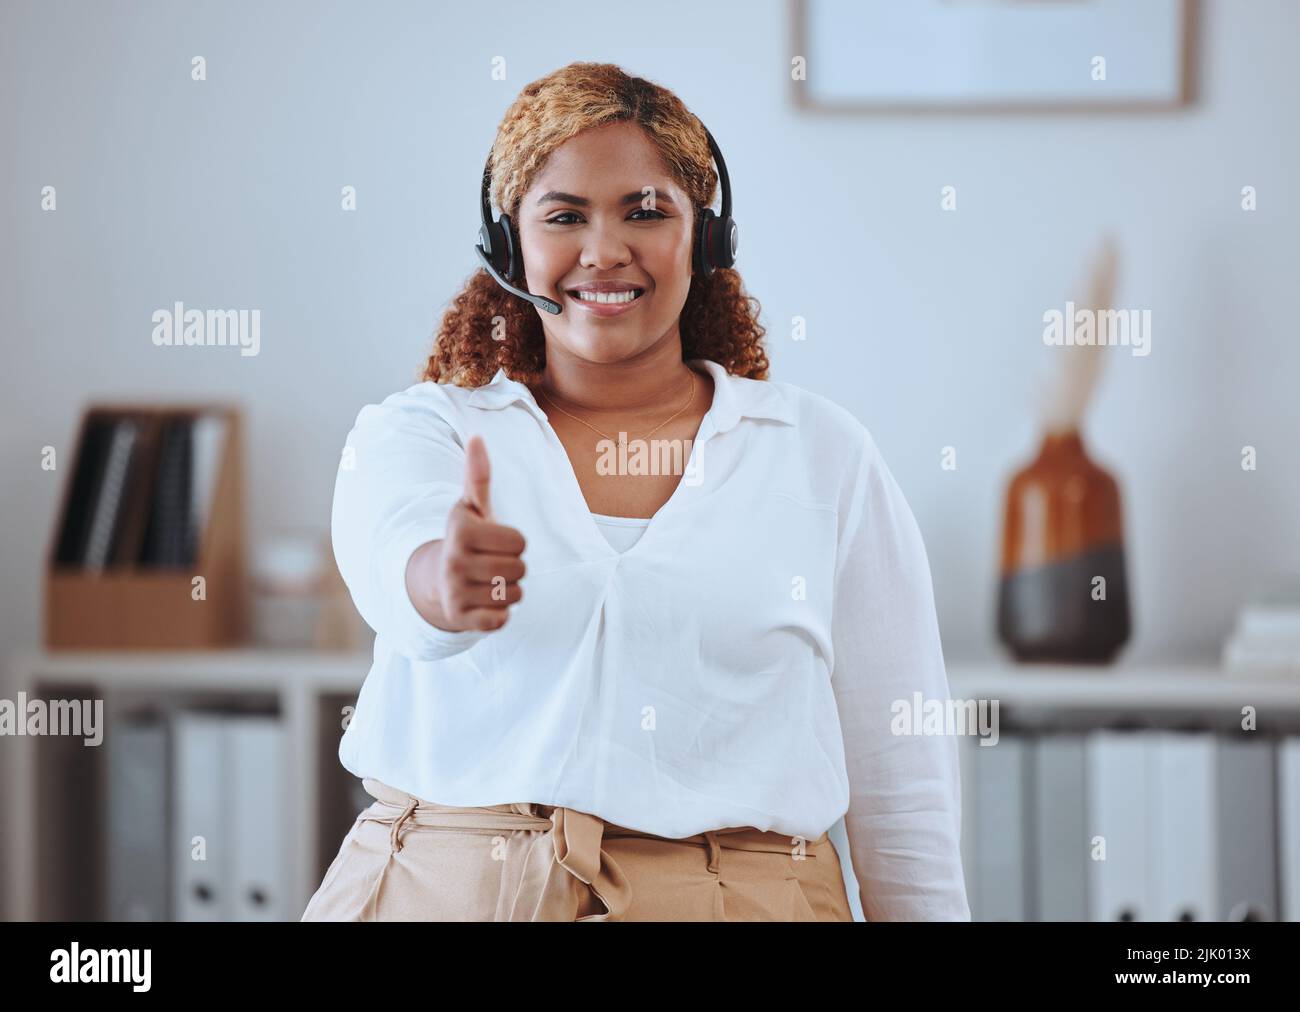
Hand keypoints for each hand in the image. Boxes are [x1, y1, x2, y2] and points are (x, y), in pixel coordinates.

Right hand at [406, 434, 525, 632]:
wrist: (437, 582)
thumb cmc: (467, 539)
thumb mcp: (473, 508)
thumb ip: (479, 476)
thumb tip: (477, 436)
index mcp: (460, 530)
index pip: (520, 541)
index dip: (515, 542)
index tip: (495, 542)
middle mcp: (453, 560)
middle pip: (521, 569)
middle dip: (514, 567)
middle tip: (493, 564)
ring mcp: (455, 591)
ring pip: (515, 594)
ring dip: (509, 590)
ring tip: (488, 582)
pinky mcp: (461, 619)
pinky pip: (503, 618)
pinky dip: (500, 613)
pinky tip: (483, 602)